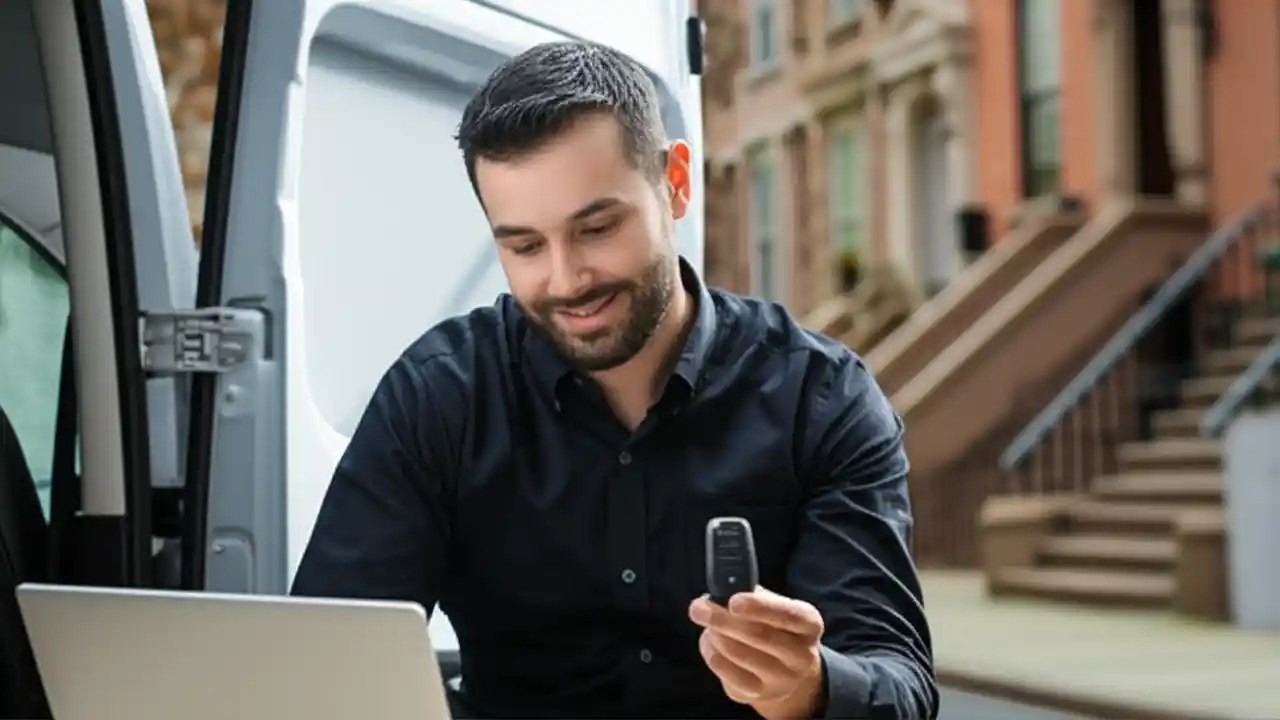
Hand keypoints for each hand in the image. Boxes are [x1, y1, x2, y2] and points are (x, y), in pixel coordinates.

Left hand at [688, 587, 825, 718]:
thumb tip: (722, 592)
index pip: (788, 615)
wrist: (786, 669)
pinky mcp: (758, 694)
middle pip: (758, 635)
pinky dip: (711, 653)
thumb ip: (754, 596)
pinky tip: (710, 642)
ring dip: (714, 634)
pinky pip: (727, 672)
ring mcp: (781, 680)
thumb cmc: (775, 626)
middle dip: (723, 619)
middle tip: (698, 608)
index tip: (733, 601)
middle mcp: (801, 655)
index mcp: (809, 624)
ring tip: (707, 624)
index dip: (760, 607)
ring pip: (738, 653)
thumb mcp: (776, 606)